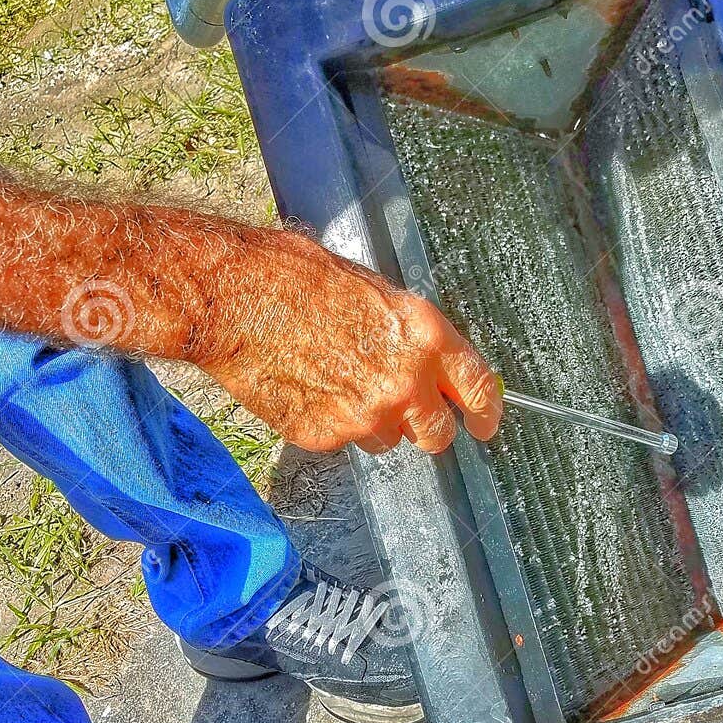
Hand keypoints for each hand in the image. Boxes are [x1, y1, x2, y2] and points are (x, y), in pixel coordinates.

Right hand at [196, 227, 500, 455]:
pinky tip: (307, 387)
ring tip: (335, 379)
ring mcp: (365, 416)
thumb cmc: (296, 280)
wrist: (235, 300)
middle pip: (437, 434)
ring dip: (373, 422)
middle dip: (427, 428)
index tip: (485, 425)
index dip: (486, 412)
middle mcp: (404, 382)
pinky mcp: (326, 437)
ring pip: (387, 440)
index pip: (478, 388)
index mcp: (425, 336)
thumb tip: (428, 364)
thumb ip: (410, 336)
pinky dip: (331, 422)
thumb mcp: (374, 292)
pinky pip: (343, 441)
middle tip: (408, 414)